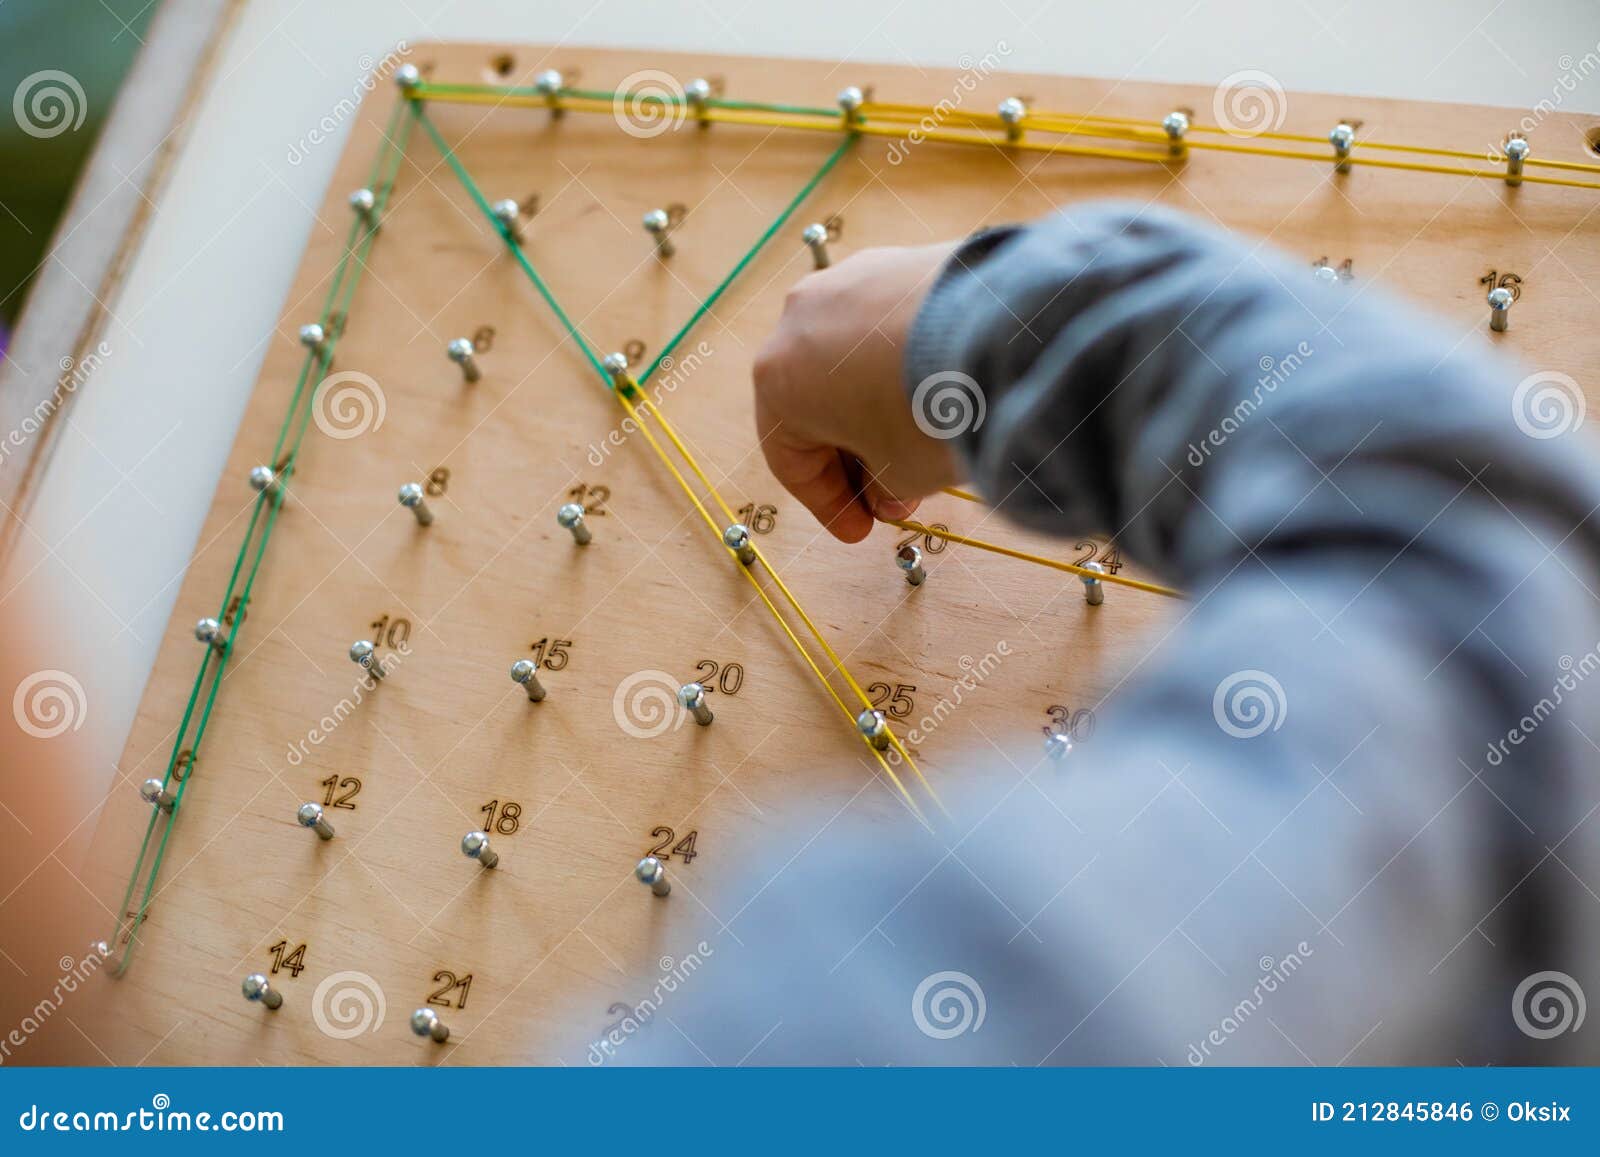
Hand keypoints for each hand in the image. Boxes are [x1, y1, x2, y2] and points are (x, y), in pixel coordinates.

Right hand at [752, 242, 964, 541]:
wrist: (996, 331)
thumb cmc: (927, 410)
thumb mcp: (899, 476)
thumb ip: (880, 488)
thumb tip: (887, 488)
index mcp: (776, 378)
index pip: (790, 458)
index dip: (828, 504)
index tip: (862, 530)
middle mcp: (798, 320)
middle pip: (817, 404)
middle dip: (855, 456)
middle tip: (894, 496)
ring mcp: (848, 280)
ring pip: (851, 360)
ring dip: (876, 405)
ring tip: (921, 442)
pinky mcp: (897, 259)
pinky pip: (887, 325)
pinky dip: (902, 361)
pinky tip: (939, 390)